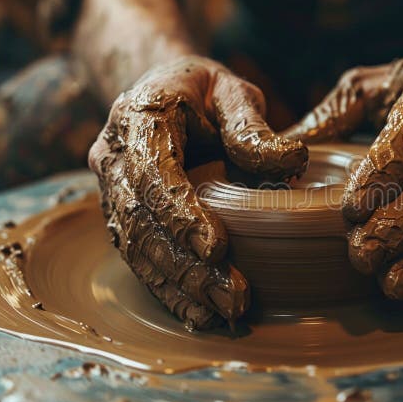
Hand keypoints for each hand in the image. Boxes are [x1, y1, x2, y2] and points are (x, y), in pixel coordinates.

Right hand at [89, 56, 307, 328]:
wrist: (163, 89)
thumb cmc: (204, 91)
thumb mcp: (233, 92)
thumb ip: (253, 126)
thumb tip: (293, 161)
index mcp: (138, 116)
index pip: (152, 171)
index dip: (180, 212)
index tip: (217, 248)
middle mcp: (112, 155)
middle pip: (141, 218)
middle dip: (185, 264)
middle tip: (233, 296)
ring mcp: (110, 188)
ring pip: (135, 245)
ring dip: (177, 284)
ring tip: (222, 312)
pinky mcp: (120, 213)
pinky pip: (137, 255)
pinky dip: (166, 287)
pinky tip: (197, 312)